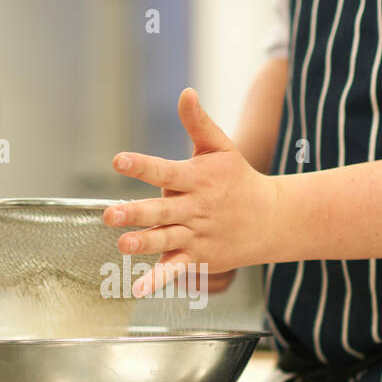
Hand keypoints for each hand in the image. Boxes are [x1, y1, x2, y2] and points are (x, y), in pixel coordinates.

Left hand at [104, 88, 278, 296]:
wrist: (271, 219)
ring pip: (166, 240)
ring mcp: (196, 235)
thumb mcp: (221, 148)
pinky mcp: (198, 257)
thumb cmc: (238, 179)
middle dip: (136, 212)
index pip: (166, 171)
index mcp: (197, 179)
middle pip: (162, 211)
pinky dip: (158, 280)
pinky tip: (139, 289)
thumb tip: (185, 92)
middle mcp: (195, 208)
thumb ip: (198, 123)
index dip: (142, 166)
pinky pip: (175, 270)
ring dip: (145, 243)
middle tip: (110, 213)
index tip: (119, 160)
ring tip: (122, 244)